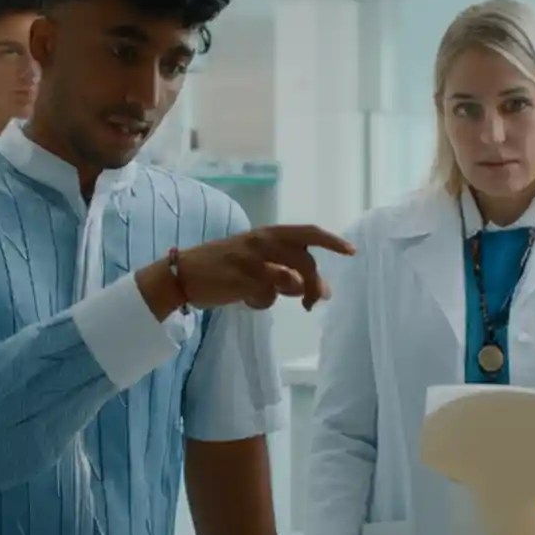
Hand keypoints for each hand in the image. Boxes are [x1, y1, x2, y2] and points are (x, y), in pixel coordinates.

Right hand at [136, 224, 355, 318]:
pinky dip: (263, 301)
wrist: (183, 274)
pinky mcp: (243, 278)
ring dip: (293, 293)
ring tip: (276, 299)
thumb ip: (285, 272)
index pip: (306, 233)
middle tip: (317, 301)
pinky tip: (250, 300)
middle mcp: (262, 242)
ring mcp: (253, 259)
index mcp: (267, 234)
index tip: (351, 251)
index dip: (331, 241)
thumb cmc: (222, 268)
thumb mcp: (256, 264)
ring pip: (291, 278)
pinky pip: (268, 294)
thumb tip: (318, 289)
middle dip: (316, 283)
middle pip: (305, 260)